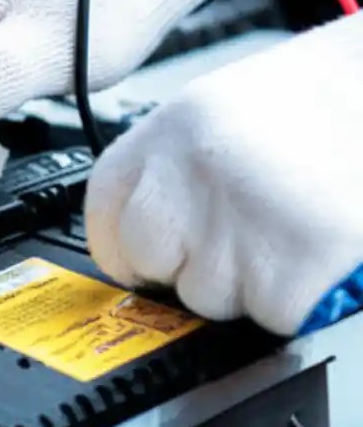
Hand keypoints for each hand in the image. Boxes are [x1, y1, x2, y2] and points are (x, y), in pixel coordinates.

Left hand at [86, 13, 362, 334]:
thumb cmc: (322, 111)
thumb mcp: (225, 120)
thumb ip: (174, 174)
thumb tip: (139, 233)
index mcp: (170, 130)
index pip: (104, 210)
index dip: (127, 242)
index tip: (151, 253)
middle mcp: (193, 171)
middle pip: (148, 260)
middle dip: (189, 265)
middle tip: (247, 237)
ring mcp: (238, 220)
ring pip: (208, 296)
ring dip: (249, 285)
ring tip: (290, 232)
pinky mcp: (292, 269)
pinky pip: (272, 316)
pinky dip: (300, 303)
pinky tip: (319, 257)